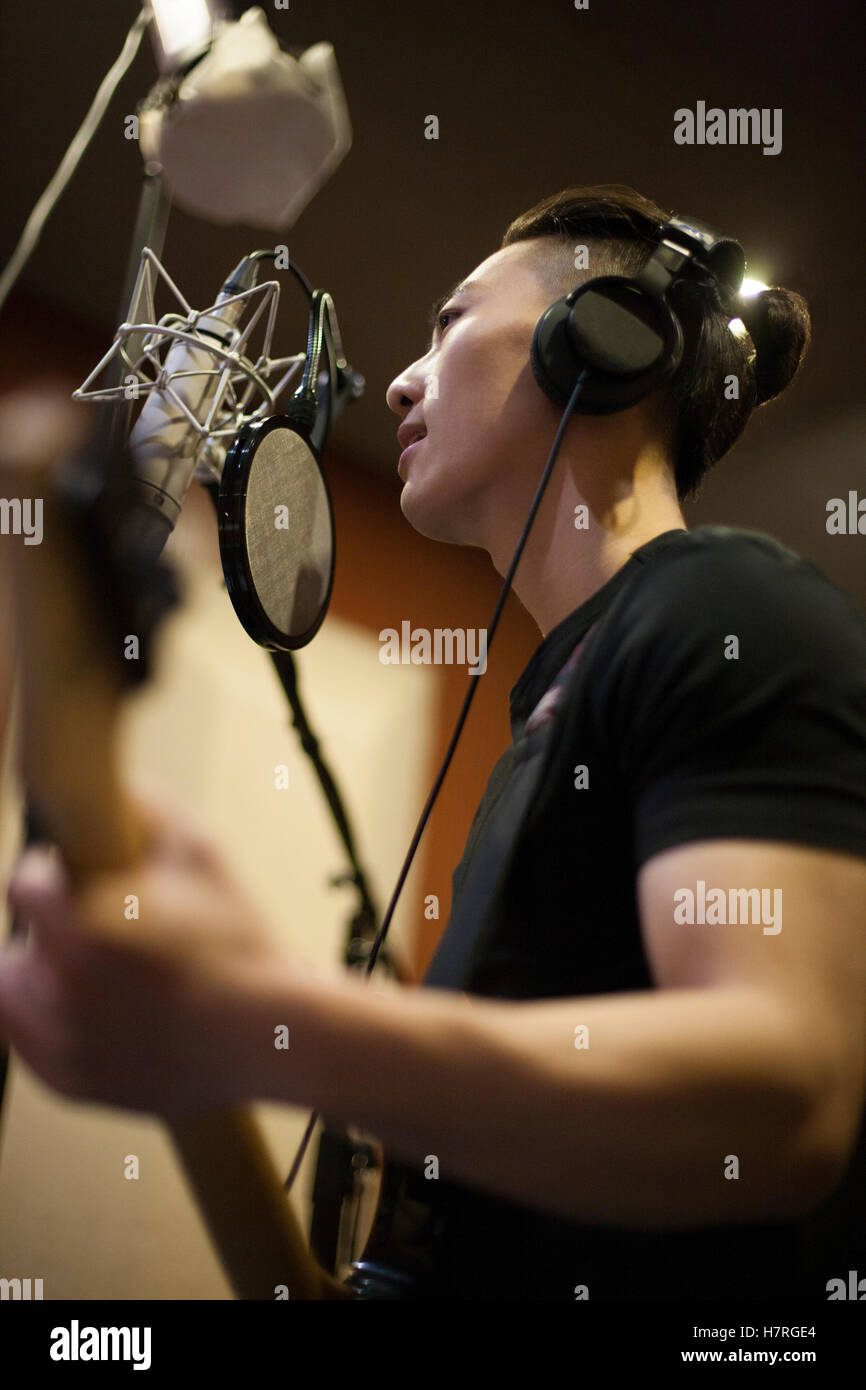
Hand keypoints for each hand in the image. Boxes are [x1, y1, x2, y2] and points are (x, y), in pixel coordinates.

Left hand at [0, 783, 288, 1115]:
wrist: (270, 1037)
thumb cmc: (240, 946)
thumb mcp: (201, 853)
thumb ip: (146, 806)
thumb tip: (113, 788)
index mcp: (83, 929)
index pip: (23, 884)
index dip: (53, 874)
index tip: (77, 878)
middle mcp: (60, 992)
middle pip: (13, 947)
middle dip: (48, 933)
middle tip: (98, 931)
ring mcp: (62, 1046)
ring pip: (16, 999)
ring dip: (44, 981)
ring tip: (101, 973)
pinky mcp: (71, 1084)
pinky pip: (34, 1046)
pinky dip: (56, 1026)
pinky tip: (105, 1010)